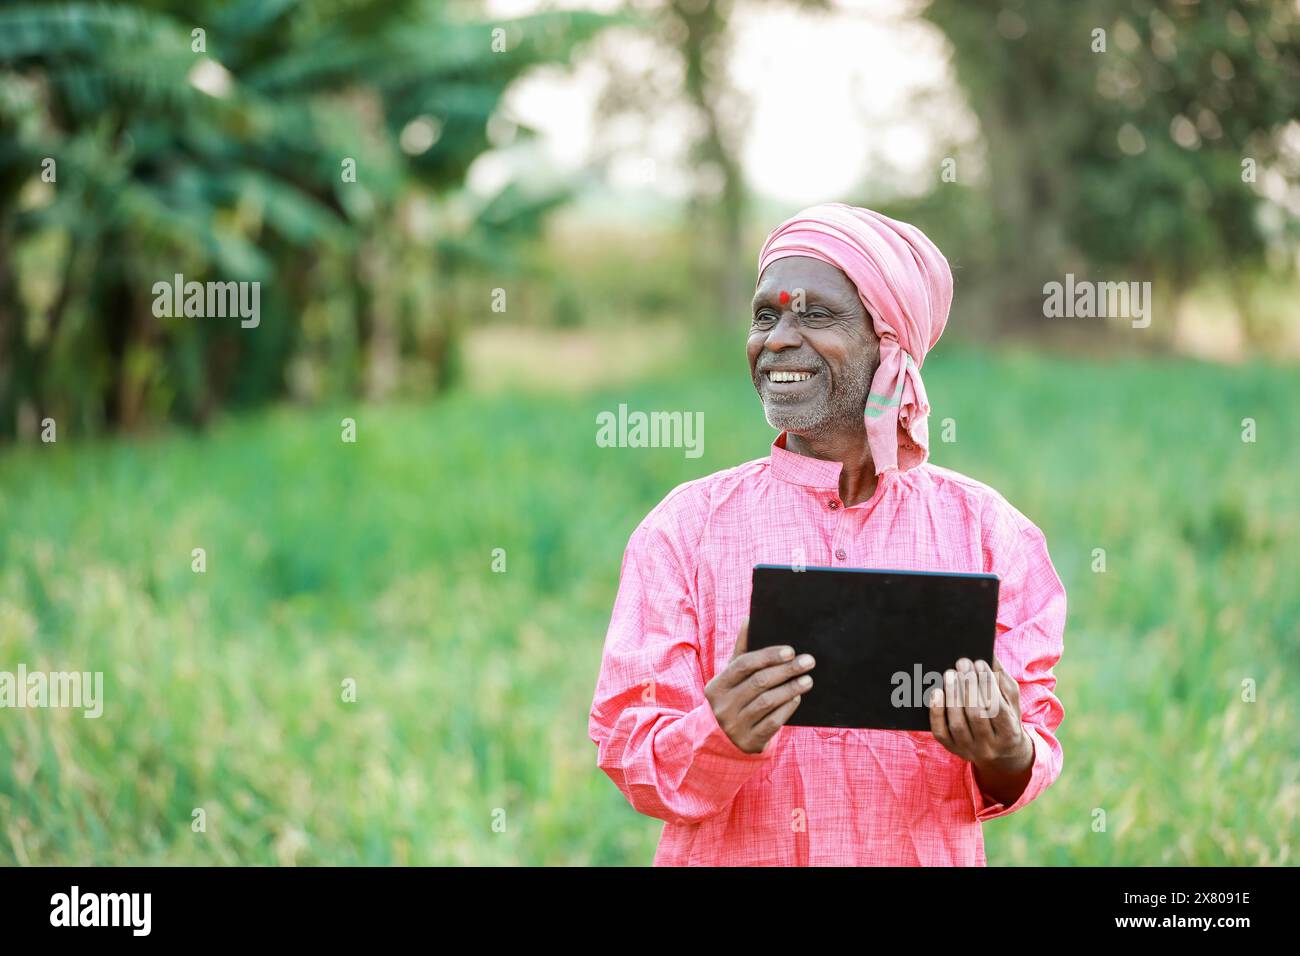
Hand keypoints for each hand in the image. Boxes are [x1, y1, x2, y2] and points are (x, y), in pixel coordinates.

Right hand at [704, 619, 815, 753]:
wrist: (724, 737)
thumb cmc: (733, 696)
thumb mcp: (732, 675)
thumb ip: (742, 649)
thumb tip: (749, 620)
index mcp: (716, 686)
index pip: (743, 665)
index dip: (767, 656)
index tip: (790, 650)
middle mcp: (722, 706)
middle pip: (758, 683)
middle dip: (786, 671)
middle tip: (807, 661)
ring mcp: (734, 726)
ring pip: (767, 703)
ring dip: (790, 689)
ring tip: (807, 680)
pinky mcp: (749, 742)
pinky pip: (772, 722)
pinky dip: (787, 708)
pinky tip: (797, 698)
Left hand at [928, 656, 1032, 774]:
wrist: (1002, 753)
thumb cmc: (1006, 717)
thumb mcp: (1010, 700)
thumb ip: (1001, 678)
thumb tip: (989, 653)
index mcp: (1010, 733)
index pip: (998, 708)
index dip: (988, 685)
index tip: (979, 662)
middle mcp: (990, 746)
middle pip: (976, 715)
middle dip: (968, 686)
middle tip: (962, 663)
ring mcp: (970, 750)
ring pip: (958, 724)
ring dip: (953, 695)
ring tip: (950, 673)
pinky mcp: (953, 749)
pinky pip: (941, 732)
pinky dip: (936, 712)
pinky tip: (936, 692)